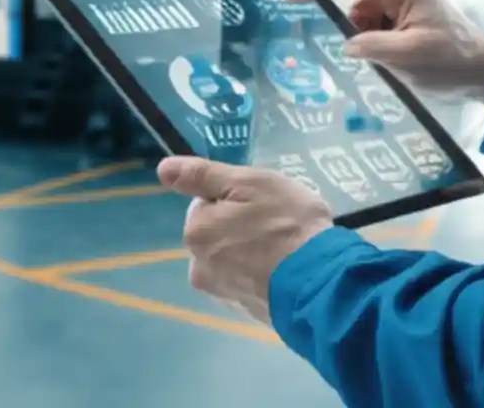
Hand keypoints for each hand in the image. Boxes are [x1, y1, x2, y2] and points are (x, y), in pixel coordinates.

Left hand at [159, 157, 333, 324]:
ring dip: (253, 253)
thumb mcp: (248, 183)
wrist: (321, 283)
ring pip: (233, 260)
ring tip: (287, 249)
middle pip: (218, 235)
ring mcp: (223, 295)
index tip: (262, 203)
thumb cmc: (286, 223)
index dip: (235, 199)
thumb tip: (163, 169)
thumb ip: (202, 175)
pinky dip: (263, 276)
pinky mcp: (247, 313)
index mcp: (196, 232)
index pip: (207, 204)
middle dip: (242, 227)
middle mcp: (199, 268)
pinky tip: (287, 271)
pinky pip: (250, 284)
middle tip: (278, 224)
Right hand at [285, 0, 483, 100]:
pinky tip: (397, 64)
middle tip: (377, 55)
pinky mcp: (408, 26)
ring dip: (368, 43)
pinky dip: (377, 48)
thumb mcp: (408, 56)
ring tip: (396, 62)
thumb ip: (370, 47)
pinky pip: (377, 34)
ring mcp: (405, 10)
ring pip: (364, 23)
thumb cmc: (452, 61)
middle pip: (356, 4)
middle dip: (355, 31)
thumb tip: (346, 45)